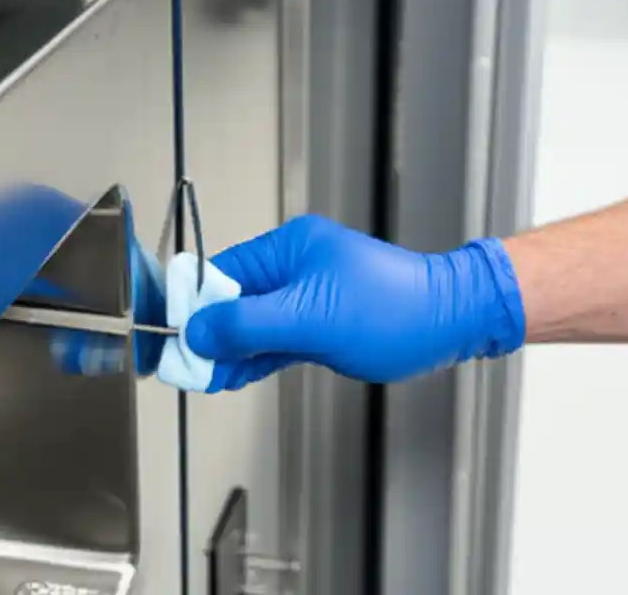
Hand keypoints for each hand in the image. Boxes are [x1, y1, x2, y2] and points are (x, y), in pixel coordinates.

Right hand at [183, 215, 525, 389]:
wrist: (450, 323)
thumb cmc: (395, 309)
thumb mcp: (310, 317)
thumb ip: (249, 325)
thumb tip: (199, 330)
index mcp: (287, 249)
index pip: (221, 273)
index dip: (196, 307)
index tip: (177, 338)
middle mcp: (292, 268)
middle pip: (232, 300)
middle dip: (211, 335)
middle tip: (191, 367)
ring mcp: (305, 296)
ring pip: (252, 325)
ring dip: (231, 352)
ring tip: (209, 379)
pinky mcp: (317, 324)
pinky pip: (274, 340)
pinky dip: (255, 358)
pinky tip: (234, 376)